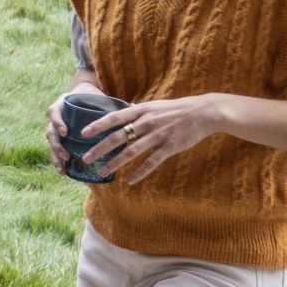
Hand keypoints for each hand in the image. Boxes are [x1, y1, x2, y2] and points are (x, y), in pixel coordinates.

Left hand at [72, 93, 241, 186]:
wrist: (202, 112)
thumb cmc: (177, 109)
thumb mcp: (155, 105)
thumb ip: (140, 110)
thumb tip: (127, 109)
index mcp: (142, 111)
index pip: (115, 118)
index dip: (98, 125)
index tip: (84, 133)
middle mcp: (147, 122)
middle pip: (118, 137)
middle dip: (100, 148)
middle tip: (86, 158)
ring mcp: (158, 135)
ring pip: (132, 152)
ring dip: (115, 163)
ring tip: (102, 172)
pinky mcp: (169, 147)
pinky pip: (152, 162)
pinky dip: (140, 172)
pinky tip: (130, 181)